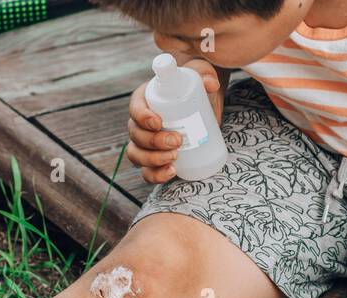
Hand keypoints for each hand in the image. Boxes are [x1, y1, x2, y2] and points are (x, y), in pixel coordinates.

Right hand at [127, 58, 224, 184]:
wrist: (202, 107)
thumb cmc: (196, 88)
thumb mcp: (201, 75)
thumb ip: (205, 74)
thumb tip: (211, 84)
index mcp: (144, 99)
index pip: (135, 108)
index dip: (142, 117)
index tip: (158, 122)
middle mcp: (139, 123)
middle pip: (136, 135)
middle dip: (153, 142)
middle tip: (177, 141)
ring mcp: (144, 143)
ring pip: (136, 155)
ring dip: (153, 160)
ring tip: (175, 159)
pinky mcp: (154, 159)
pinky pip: (147, 172)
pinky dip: (156, 175)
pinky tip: (171, 172)